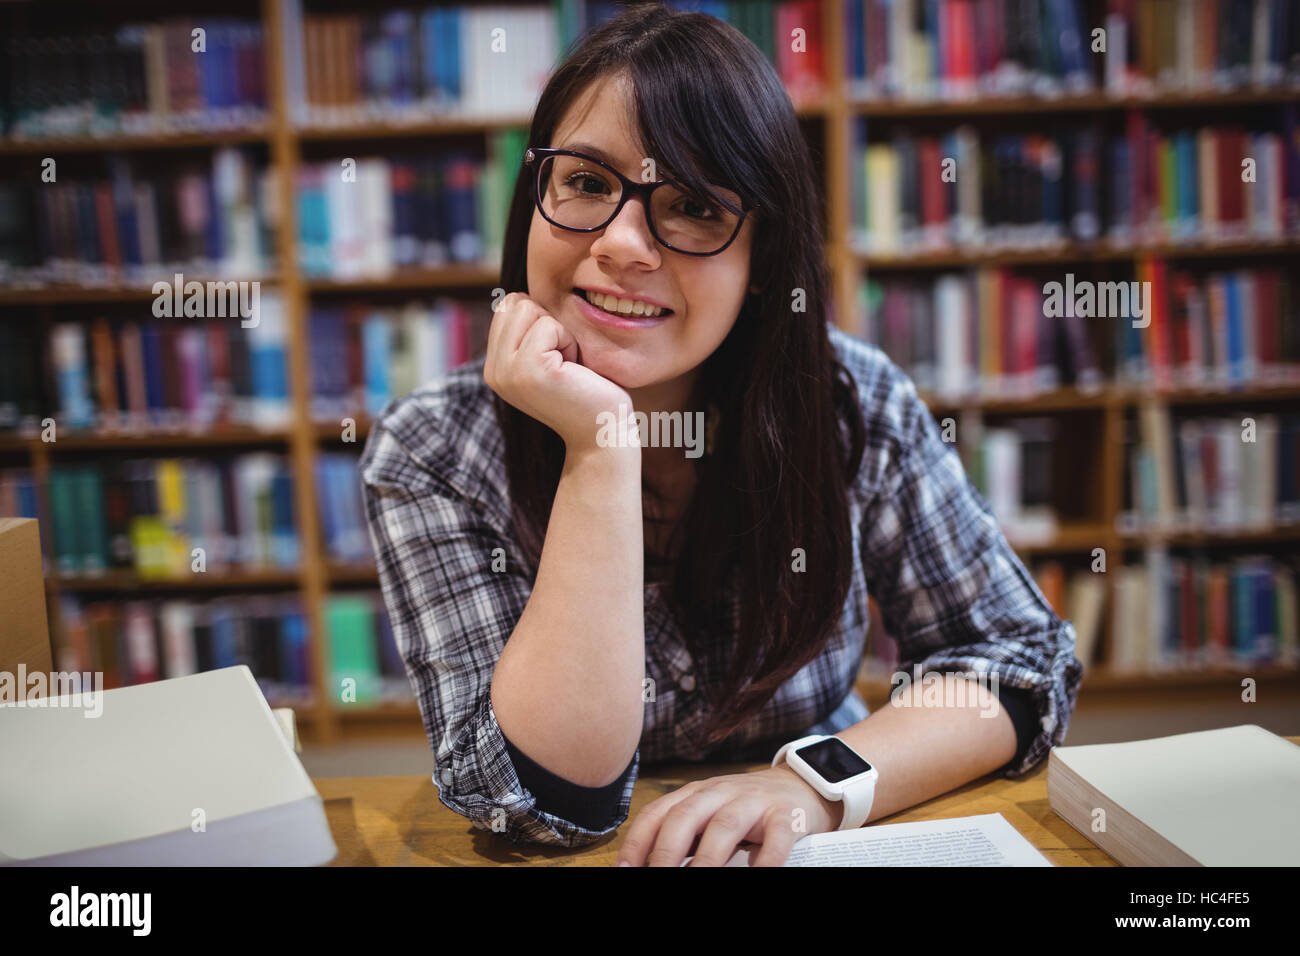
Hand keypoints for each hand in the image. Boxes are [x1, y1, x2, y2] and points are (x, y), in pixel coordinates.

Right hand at [483, 291, 634, 453]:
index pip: (507, 306)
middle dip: (549, 323)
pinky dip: (569, 342)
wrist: (604, 432)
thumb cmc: (588, 391)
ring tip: (568, 366)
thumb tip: (516, 294)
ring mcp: (507, 372)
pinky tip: (574, 371)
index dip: (542, 321)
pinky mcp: (529, 369)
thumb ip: (527, 331)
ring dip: (559, 332)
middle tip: (565, 362)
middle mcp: (494, 371)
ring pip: (528, 309)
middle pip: (514, 303)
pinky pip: (548, 325)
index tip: (557, 357)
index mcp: (495, 367)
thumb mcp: (548, 356)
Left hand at [615, 764, 842, 866]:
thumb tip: (650, 865)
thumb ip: (685, 836)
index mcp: (696, 793)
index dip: (639, 840)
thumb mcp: (711, 814)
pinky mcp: (786, 816)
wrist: (803, 784)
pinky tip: (757, 874)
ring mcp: (754, 802)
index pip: (659, 812)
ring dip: (707, 858)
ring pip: (725, 826)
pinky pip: (775, 837)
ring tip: (697, 879)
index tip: (626, 868)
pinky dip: (765, 859)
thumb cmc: (747, 808)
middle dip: (667, 850)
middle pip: (686, 816)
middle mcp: (720, 793)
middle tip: (656, 876)